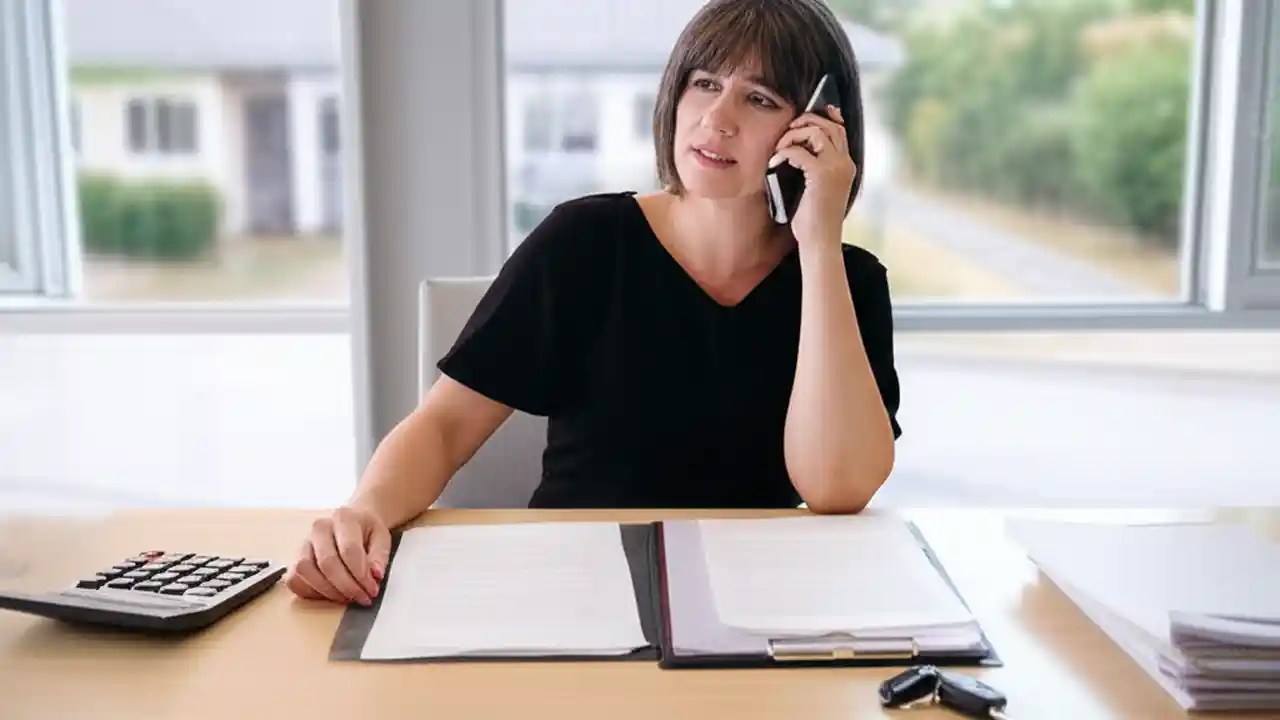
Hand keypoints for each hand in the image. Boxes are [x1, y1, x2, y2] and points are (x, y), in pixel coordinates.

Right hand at [284, 505, 390, 605]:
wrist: (352, 521)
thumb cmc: (366, 530)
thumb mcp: (382, 538)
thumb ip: (380, 556)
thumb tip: (375, 575)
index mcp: (343, 518)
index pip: (349, 550)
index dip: (361, 575)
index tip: (372, 590)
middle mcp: (319, 528)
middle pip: (327, 562)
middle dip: (347, 587)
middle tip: (362, 598)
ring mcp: (304, 543)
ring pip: (305, 571)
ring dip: (328, 591)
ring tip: (347, 597)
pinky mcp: (295, 559)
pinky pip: (294, 580)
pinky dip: (310, 592)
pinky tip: (330, 594)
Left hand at [769, 104, 855, 250]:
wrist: (820, 242)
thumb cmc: (814, 221)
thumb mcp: (816, 191)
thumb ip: (813, 171)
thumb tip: (796, 155)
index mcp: (846, 167)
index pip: (839, 130)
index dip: (825, 117)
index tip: (808, 115)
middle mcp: (844, 164)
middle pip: (829, 125)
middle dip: (806, 122)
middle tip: (788, 131)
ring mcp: (835, 168)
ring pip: (816, 132)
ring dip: (793, 134)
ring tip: (780, 147)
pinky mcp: (821, 175)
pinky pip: (798, 151)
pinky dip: (783, 153)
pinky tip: (773, 164)